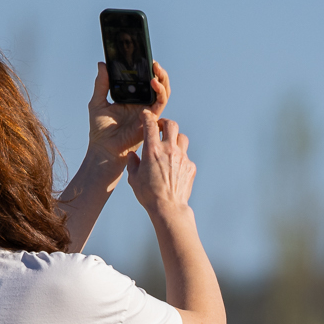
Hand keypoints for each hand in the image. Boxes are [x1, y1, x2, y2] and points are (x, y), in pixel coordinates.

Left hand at [82, 60, 166, 173]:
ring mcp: (148, 111)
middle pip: (156, 85)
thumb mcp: (98, 101)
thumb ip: (102, 83)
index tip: (142, 58)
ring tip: (156, 69)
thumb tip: (102, 64)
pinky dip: (160, 92)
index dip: (144, 70)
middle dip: (158, 72)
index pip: (142, 82)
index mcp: (131, 99)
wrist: (105, 148)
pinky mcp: (152, 119)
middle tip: (152, 61)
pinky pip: (161, 103)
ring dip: (162, 79)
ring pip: (163, 92)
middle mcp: (142, 104)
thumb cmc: (100, 130)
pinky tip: (153, 83)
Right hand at [127, 106, 195, 222]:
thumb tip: (133, 155)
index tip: (145, 116)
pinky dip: (180, 158)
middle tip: (160, 128)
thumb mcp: (134, 178)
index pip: (150, 124)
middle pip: (171, 124)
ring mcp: (182, 158)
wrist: (168, 208)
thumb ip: (132, 163)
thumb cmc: (148, 194)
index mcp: (152, 150)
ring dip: (175, 139)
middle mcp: (169, 150)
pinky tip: (174, 167)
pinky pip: (186, 156)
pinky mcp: (190, 167)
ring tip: (169, 146)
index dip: (147, 117)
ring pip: (182, 138)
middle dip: (165, 123)